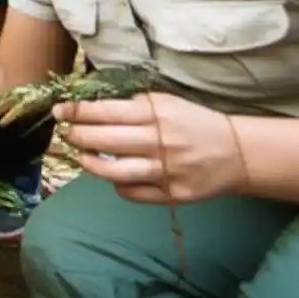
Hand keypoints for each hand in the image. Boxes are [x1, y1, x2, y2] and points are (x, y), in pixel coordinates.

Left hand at [55, 92, 248, 204]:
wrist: (238, 152)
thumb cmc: (194, 122)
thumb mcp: (167, 103)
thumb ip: (134, 105)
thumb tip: (92, 108)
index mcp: (156, 113)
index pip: (106, 111)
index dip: (77, 112)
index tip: (60, 111)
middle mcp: (159, 141)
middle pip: (103, 141)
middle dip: (77, 136)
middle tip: (67, 134)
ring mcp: (165, 171)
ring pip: (113, 172)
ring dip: (90, 164)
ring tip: (83, 157)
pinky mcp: (172, 194)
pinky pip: (132, 193)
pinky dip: (118, 185)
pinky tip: (114, 177)